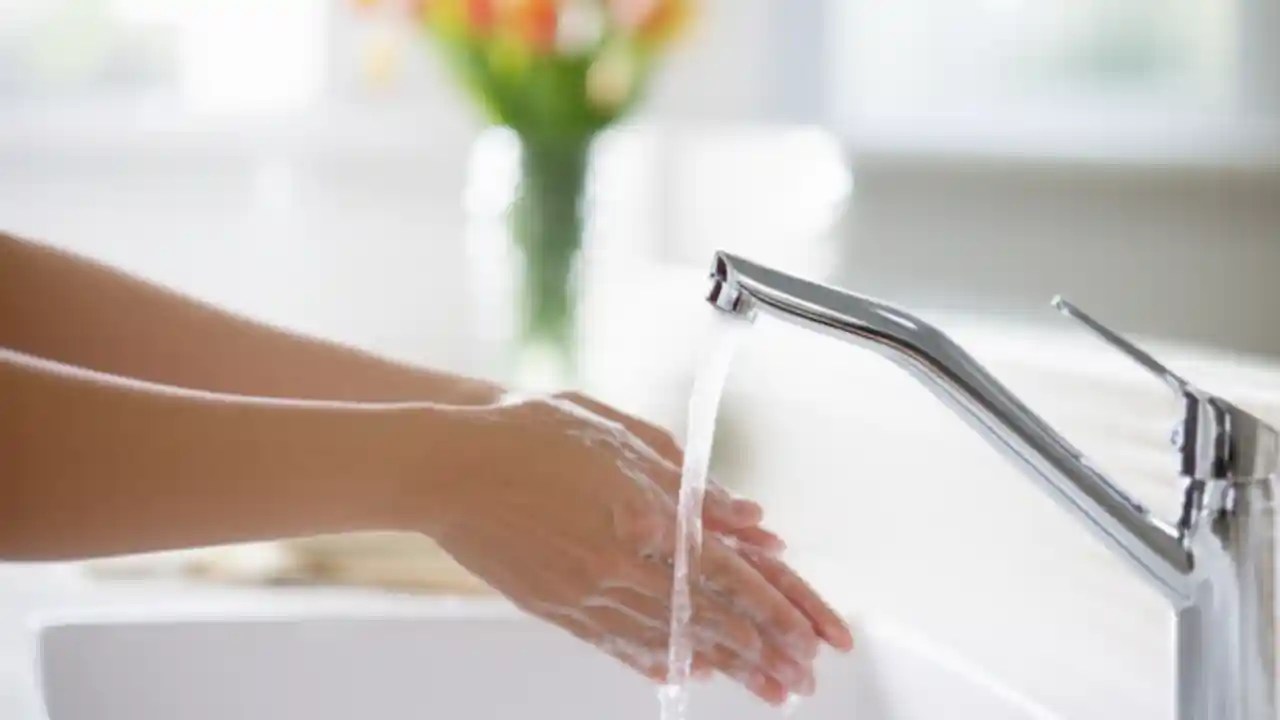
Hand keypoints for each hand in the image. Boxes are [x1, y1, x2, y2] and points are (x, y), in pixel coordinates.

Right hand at [423, 392, 852, 704]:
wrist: (444, 468)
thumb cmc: (528, 433)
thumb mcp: (617, 435)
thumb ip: (689, 482)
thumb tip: (750, 517)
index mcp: (640, 512)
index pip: (727, 573)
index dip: (774, 608)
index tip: (809, 635)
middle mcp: (618, 563)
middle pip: (707, 618)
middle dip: (763, 650)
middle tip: (802, 678)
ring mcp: (585, 592)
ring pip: (669, 640)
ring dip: (725, 667)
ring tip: (766, 690)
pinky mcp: (557, 608)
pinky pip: (620, 643)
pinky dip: (661, 661)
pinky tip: (689, 674)